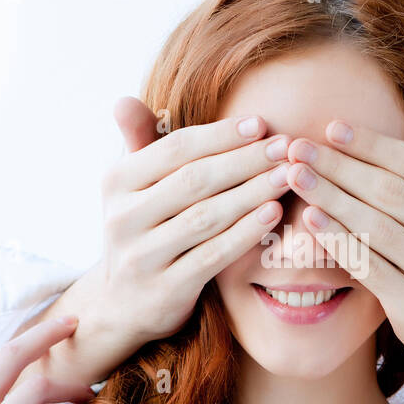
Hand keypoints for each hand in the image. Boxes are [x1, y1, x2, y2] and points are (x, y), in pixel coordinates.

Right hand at [14, 98, 292, 389]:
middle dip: (245, 160)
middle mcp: (122, 218)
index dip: (221, 135)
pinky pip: (213, 255)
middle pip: (195, 180)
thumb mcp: (133, 188)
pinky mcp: (165, 288)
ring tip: (287, 176)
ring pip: (207, 217)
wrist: (123, 303)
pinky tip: (273, 214)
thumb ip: (139, 143)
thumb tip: (124, 100)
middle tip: (285, 147)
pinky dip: (246, 232)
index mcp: (116, 182)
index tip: (262, 124)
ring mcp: (142, 256)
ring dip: (253, 192)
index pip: (175, 149)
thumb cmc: (143, 229)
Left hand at [284, 119, 403, 376]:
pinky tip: (311, 219)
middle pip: (389, 191)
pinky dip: (337, 240)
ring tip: (295, 177)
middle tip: (297, 148)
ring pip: (375, 226)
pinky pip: (367, 265)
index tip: (330, 128)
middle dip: (339, 166)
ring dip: (329, 197)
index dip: (370, 144)